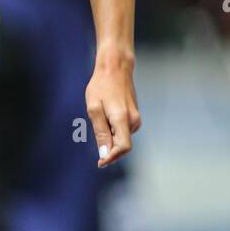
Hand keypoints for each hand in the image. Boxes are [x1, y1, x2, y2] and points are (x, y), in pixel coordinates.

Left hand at [85, 49, 141, 166]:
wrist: (116, 68)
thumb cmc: (101, 86)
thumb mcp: (94, 109)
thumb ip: (100, 132)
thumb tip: (104, 154)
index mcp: (122, 119)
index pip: (123, 148)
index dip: (112, 157)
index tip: (100, 162)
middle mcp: (133, 121)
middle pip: (122, 145)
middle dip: (109, 147)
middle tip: (93, 131)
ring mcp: (135, 119)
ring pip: (122, 138)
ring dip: (110, 136)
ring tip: (100, 116)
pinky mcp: (134, 116)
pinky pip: (123, 131)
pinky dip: (113, 130)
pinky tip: (105, 115)